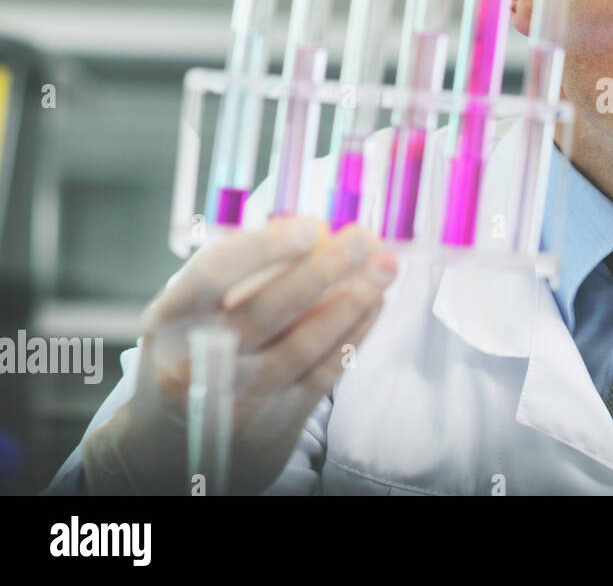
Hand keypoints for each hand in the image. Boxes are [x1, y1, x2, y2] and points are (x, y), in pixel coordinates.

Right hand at [82, 218, 396, 493]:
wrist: (173, 444)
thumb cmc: (192, 353)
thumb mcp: (192, 313)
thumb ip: (244, 277)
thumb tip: (322, 234)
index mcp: (169, 321)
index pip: (214, 275)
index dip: (266, 247)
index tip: (313, 225)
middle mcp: (196, 364)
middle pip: (267, 311)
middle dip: (323, 270)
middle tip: (363, 239)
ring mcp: (237, 398)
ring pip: (303, 345)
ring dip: (352, 301)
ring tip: (384, 267)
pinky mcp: (275, 423)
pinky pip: (323, 373)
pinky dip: (354, 334)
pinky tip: (375, 303)